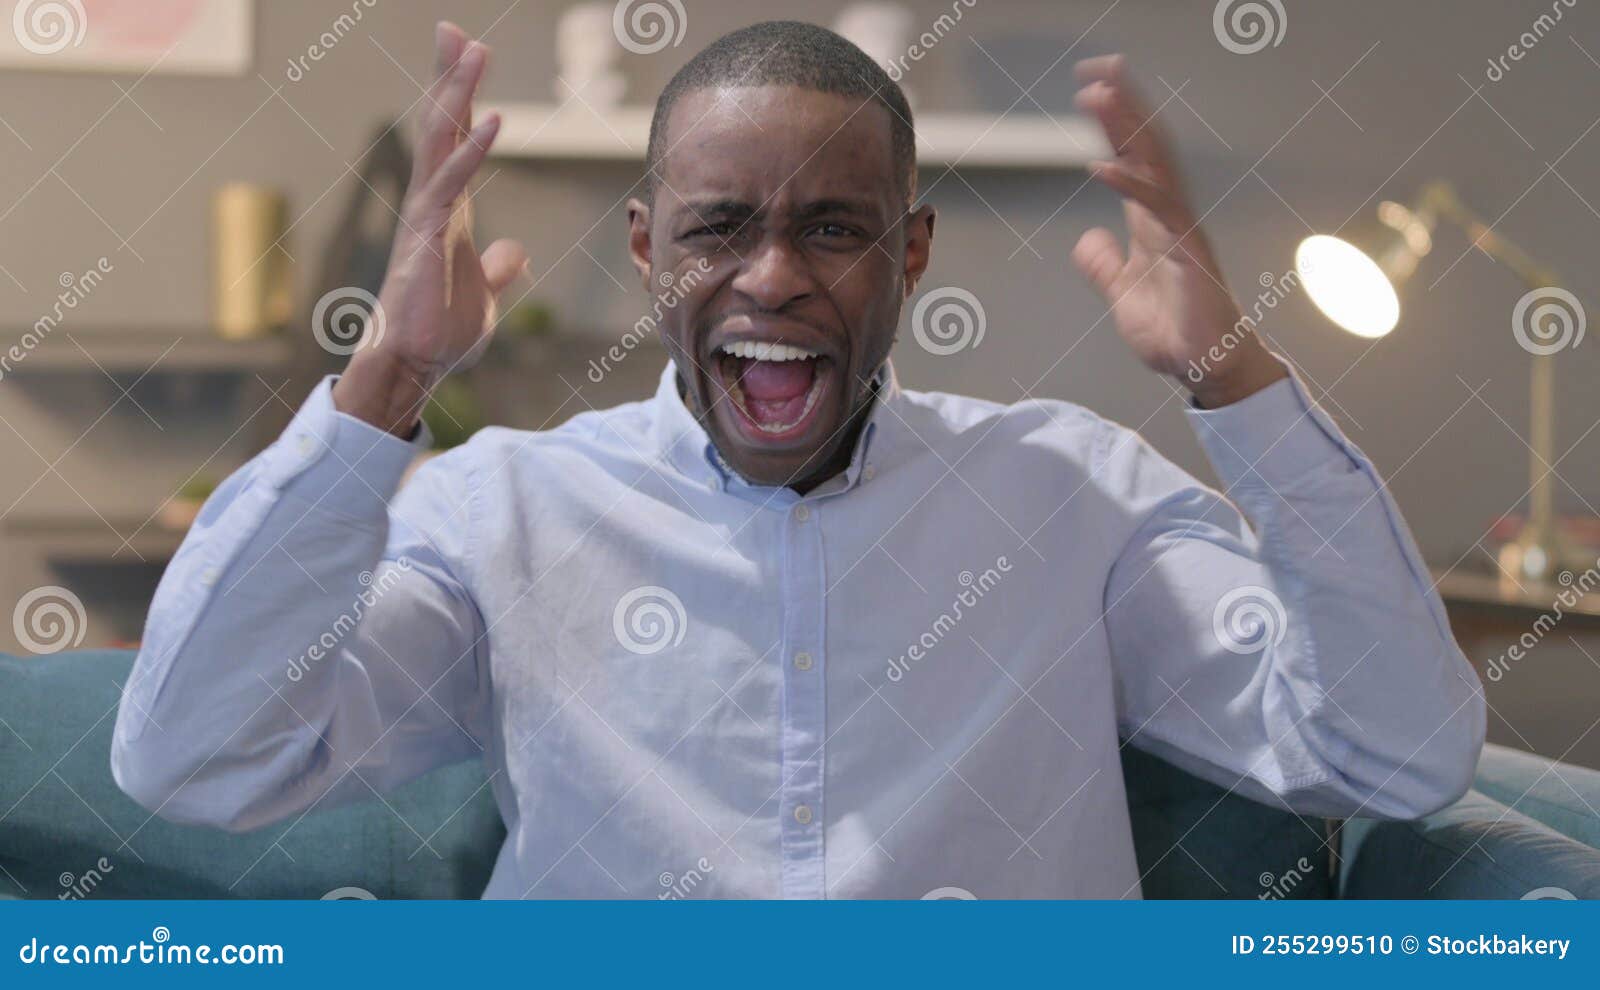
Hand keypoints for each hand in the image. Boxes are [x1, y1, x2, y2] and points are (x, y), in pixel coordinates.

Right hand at [333, 21, 528, 435]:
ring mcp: (426, 215)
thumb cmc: (441, 330)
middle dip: (450, 77)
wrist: (417, 364)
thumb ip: (498, 267)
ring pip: (441, 141)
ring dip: (459, 94)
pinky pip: (451, 184)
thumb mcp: (486, 294)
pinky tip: (492, 120)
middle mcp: (433, 202)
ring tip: (474, 50)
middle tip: (457, 30)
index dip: (459, 96)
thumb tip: (514, 251)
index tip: (462, 52)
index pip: (454, 139)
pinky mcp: (427, 236)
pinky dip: (472, 150)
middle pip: (441, 125)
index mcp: (448, 208)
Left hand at [1070, 55, 1284, 407]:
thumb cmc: (1174, 332)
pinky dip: (1129, 184)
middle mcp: (1170, 215)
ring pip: (1155, 164)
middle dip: (1124, 105)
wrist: (1206, 368)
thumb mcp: (1122, 295)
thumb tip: (1087, 239)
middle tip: (1100, 65)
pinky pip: (1157, 209)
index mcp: (1153, 219)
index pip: (1132, 158)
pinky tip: (1101, 164)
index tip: (1092, 88)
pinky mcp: (1187, 253)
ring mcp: (1181, 229)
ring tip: (1098, 95)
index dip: (1112, 124)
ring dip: (1125, 128)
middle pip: (1146, 147)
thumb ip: (1103, 265)